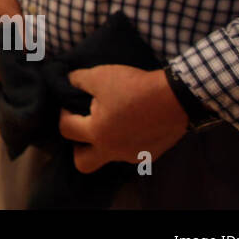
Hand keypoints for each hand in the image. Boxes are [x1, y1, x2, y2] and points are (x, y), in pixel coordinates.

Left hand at [59, 66, 188, 171]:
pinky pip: (130, 152)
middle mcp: (113, 150)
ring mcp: (132, 155)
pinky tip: (131, 124)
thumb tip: (68, 81)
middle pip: (83, 162)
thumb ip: (78, 80)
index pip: (66, 129)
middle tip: (83, 128)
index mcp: (97, 133)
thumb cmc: (135, 87)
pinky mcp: (150, 154)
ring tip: (110, 121)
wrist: (175, 97)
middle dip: (78, 147)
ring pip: (109, 156)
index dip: (63, 113)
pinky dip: (125, 141)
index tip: (69, 103)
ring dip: (104, 142)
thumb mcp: (99, 76)